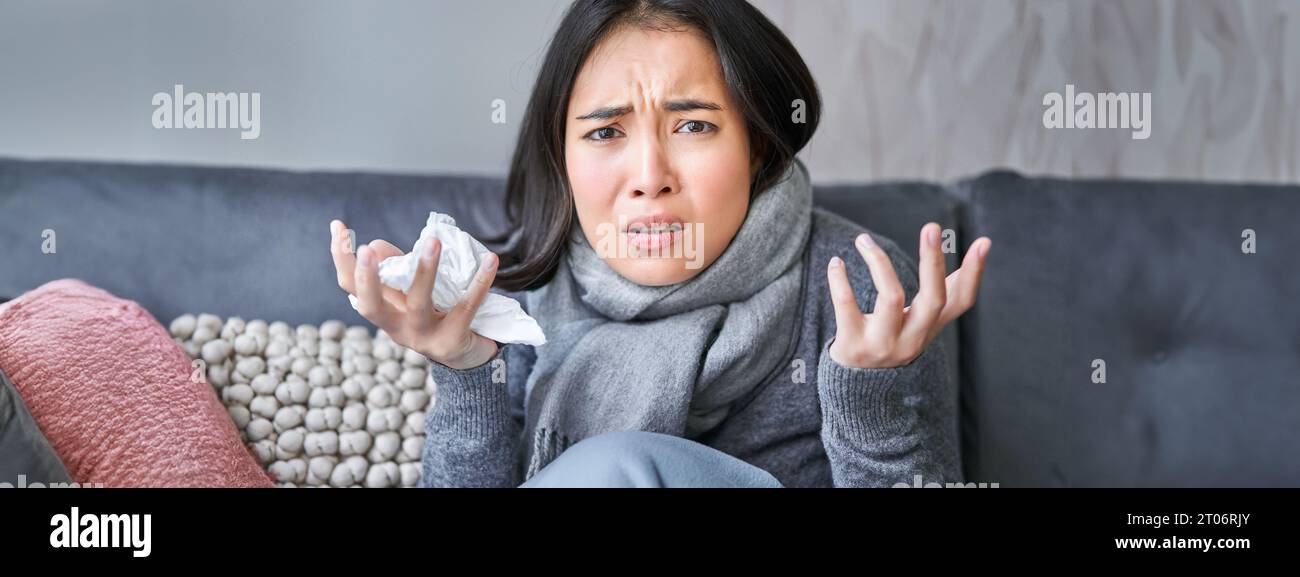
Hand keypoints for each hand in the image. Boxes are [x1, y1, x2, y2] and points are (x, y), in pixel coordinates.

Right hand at [329, 219, 499, 369]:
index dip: (341, 257)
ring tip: (433, 242)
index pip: (351, 286)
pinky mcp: (451, 342)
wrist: (468, 359)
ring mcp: (423, 338)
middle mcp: (396, 328)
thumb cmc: (437, 316)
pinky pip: (466, 308)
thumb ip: (397, 271)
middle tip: (366, 248)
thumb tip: (375, 244)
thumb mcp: (412, 295)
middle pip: (371, 306)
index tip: (338, 226)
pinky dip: (479, 282)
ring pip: (419, 303)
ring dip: (425, 271)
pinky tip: (490, 260)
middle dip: (367, 278)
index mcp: (383, 312)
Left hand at [826, 223, 990, 368]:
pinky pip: (847, 306)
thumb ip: (943, 290)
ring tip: (863, 240)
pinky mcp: (853, 346)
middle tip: (931, 227)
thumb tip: (982, 247)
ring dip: (879, 262)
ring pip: (892, 298)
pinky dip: (840, 281)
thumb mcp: (920, 321)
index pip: (961, 301)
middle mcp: (912, 339)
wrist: (855, 387)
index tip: (983, 241)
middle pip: (934, 300)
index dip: (974, 273)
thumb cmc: (891, 340)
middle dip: (934, 262)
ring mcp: (883, 345)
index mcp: (930, 327)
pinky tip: (837, 263)